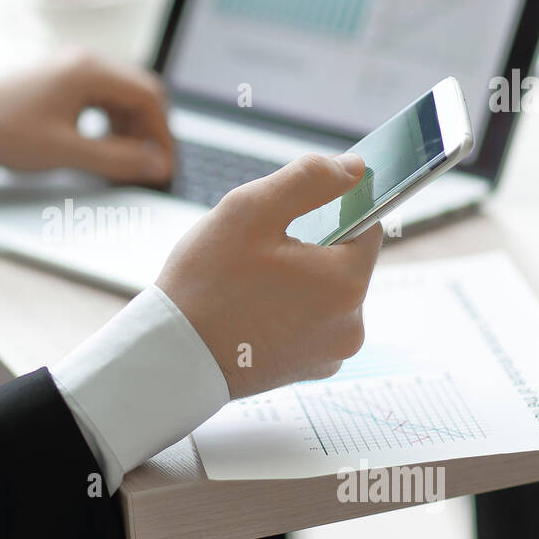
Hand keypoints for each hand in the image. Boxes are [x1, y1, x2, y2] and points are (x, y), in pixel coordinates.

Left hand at [0, 50, 173, 183]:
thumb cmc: (8, 132)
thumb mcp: (66, 151)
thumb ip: (116, 159)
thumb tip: (157, 166)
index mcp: (90, 71)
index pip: (148, 95)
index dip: (163, 133)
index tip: (164, 164)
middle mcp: (85, 62)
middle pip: (139, 92)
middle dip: (149, 130)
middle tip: (149, 165)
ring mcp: (73, 69)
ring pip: (121, 96)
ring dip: (131, 128)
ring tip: (126, 161)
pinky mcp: (62, 81)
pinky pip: (102, 98)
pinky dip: (111, 123)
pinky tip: (104, 147)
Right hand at [155, 153, 383, 398]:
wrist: (172, 357)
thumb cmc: (205, 284)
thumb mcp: (250, 210)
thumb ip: (309, 179)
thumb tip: (355, 168)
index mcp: (346, 282)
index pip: (367, 225)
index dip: (334, 208)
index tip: (298, 209)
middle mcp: (352, 324)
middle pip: (345, 261)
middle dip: (309, 247)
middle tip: (258, 252)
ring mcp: (332, 353)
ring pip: (327, 292)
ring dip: (300, 280)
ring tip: (251, 283)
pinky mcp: (310, 369)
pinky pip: (312, 324)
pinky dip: (290, 311)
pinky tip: (252, 310)